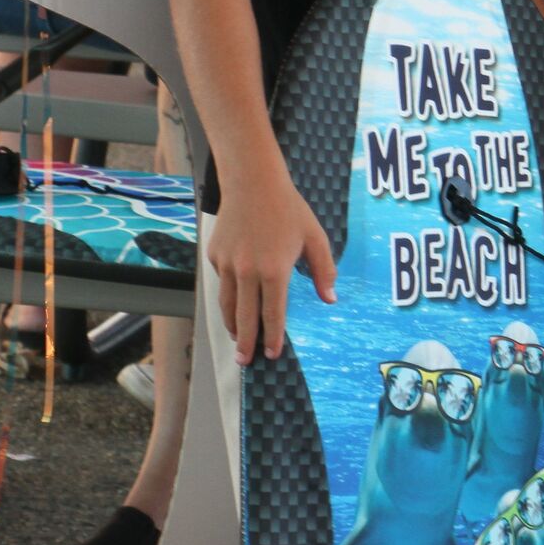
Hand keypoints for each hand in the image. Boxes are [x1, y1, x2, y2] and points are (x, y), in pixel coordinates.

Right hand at [208, 176, 336, 364]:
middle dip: (245, 343)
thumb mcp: (315, 237)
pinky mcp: (214, 256)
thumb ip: (323, 270)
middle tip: (245, 361)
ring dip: (231, 325)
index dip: (272, 336)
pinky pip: (222, 282)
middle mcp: (247, 272)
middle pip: (244, 317)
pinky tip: (235, 301)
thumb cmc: (289, 209)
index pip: (272, 313)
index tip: (272, 354)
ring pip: (227, 304)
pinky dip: (228, 295)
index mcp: (274, 270)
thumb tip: (329, 299)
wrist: (253, 183)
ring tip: (236, 339)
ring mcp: (227, 264)